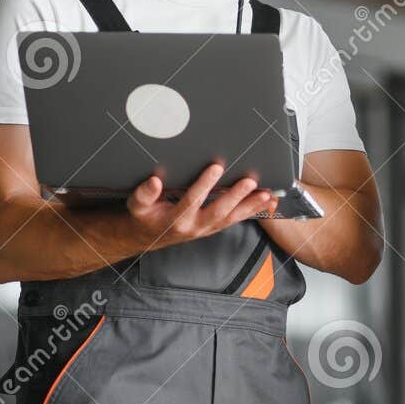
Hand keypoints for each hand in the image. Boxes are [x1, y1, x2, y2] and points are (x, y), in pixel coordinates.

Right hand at [126, 164, 274, 247]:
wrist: (151, 236)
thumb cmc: (146, 217)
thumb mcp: (137, 206)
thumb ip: (144, 194)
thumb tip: (154, 181)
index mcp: (176, 219)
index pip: (192, 200)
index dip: (204, 184)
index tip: (216, 167)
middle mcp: (195, 226)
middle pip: (218, 211)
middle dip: (235, 196)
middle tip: (249, 181)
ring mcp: (207, 229)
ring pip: (232, 218)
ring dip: (250, 206)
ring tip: (266, 193)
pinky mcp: (215, 227)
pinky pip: (235, 220)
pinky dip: (251, 211)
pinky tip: (265, 201)